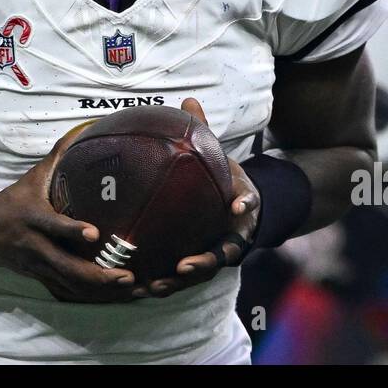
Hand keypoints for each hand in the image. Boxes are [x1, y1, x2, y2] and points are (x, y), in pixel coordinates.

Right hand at [0, 121, 136, 302]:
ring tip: (127, 287)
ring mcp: (37, 266)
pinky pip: (66, 292)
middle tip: (125, 275)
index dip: (72, 231)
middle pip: (65, 266)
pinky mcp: (40, 278)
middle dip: (96, 275)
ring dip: (98, 291)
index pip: (53, 226)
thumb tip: (84, 131)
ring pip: (69, 284)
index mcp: (33, 218)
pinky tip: (112, 298)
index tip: (94, 234)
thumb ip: (59, 157)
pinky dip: (89, 298)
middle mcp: (35, 246)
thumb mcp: (33, 177)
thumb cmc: (13, 202)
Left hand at [132, 97, 259, 298]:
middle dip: (204, 262)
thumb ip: (203, 131)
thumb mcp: (216, 155)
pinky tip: (139, 288)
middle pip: (224, 253)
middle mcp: (233, 233)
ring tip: (155, 287)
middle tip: (184, 265)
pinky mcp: (199, 262)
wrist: (236, 204)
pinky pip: (183, 277)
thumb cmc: (221, 178)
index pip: (248, 203)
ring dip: (180, 282)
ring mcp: (217, 251)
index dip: (245, 203)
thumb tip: (188, 99)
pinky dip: (166, 283)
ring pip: (202, 272)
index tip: (238, 205)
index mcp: (241, 204)